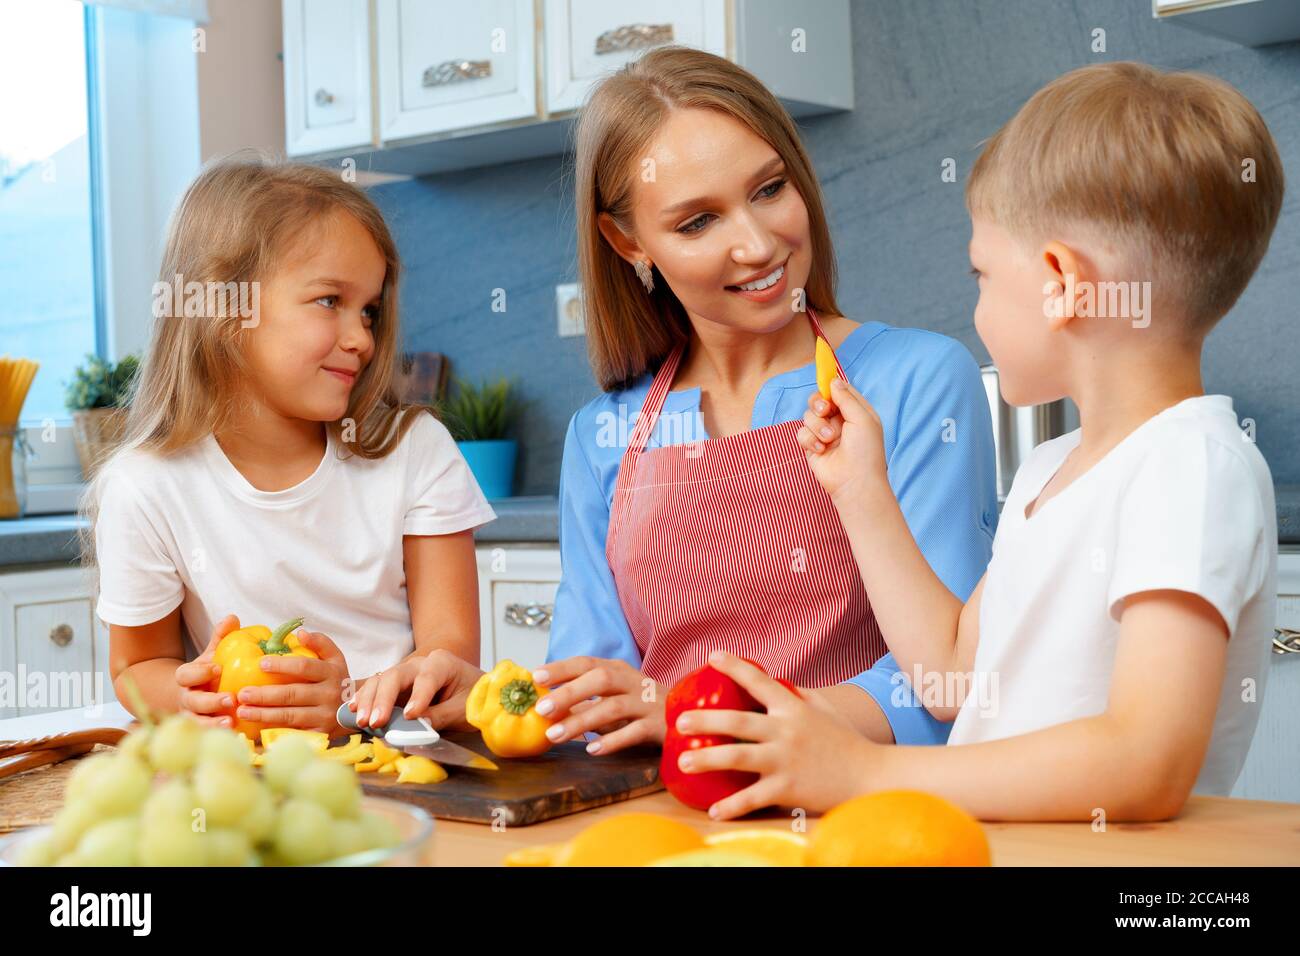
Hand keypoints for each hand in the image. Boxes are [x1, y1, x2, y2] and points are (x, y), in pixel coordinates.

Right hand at [175, 613, 239, 727]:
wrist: (191, 696)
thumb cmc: (208, 672)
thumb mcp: (212, 655)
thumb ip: (221, 638)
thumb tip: (232, 618)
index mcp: (188, 678)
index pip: (185, 675)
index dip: (199, 672)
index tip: (217, 668)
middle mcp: (187, 699)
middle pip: (192, 702)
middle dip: (210, 702)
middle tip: (230, 699)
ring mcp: (192, 717)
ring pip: (196, 723)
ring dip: (212, 724)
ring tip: (230, 724)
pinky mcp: (201, 731)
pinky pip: (205, 736)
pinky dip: (217, 736)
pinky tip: (235, 735)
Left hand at [233, 629, 350, 734]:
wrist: (356, 709)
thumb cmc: (336, 679)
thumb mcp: (335, 658)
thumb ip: (320, 642)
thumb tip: (300, 633)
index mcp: (331, 673)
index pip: (304, 667)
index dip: (282, 665)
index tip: (260, 663)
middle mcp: (329, 694)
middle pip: (293, 694)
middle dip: (265, 694)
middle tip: (242, 693)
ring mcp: (324, 716)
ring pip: (290, 715)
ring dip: (264, 714)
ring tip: (242, 711)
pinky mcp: (319, 734)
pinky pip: (293, 733)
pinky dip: (274, 732)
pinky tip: (257, 729)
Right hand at [347, 649, 482, 733]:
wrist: (470, 688)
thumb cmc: (472, 697)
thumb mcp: (464, 708)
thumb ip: (441, 716)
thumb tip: (418, 726)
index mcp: (442, 663)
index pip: (427, 678)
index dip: (418, 697)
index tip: (410, 716)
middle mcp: (419, 664)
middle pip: (396, 676)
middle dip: (384, 699)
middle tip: (376, 722)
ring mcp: (404, 674)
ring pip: (380, 681)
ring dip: (368, 701)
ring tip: (362, 721)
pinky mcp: (395, 687)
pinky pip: (375, 688)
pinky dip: (363, 699)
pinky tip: (352, 711)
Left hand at [531, 657, 664, 754]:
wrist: (691, 717)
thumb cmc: (642, 709)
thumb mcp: (614, 699)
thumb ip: (586, 701)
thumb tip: (547, 706)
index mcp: (619, 671)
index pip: (587, 663)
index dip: (561, 668)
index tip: (535, 676)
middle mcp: (634, 682)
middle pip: (600, 679)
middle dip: (569, 693)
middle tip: (542, 709)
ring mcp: (648, 704)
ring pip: (614, 707)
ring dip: (582, 721)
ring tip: (556, 735)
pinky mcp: (660, 726)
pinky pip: (634, 732)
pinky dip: (612, 741)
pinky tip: (593, 750)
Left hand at [673, 651, 877, 818]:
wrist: (872, 775)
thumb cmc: (847, 742)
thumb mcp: (825, 710)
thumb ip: (800, 696)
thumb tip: (780, 682)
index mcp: (794, 709)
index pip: (760, 682)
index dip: (735, 667)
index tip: (711, 656)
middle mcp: (787, 731)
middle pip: (738, 722)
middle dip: (706, 719)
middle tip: (680, 720)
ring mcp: (786, 760)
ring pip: (738, 757)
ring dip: (707, 758)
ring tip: (683, 760)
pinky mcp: (789, 789)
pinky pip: (754, 798)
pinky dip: (732, 805)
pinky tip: (713, 810)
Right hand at [798, 378, 889, 507]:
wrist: (854, 483)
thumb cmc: (865, 452)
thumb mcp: (862, 418)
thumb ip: (846, 398)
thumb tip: (833, 380)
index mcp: (855, 411)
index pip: (840, 391)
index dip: (831, 386)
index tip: (824, 382)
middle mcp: (840, 421)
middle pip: (819, 400)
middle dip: (819, 404)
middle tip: (824, 411)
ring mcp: (825, 433)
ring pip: (808, 416)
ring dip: (817, 426)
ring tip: (829, 440)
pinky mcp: (812, 446)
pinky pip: (801, 433)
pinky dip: (810, 440)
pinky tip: (821, 450)